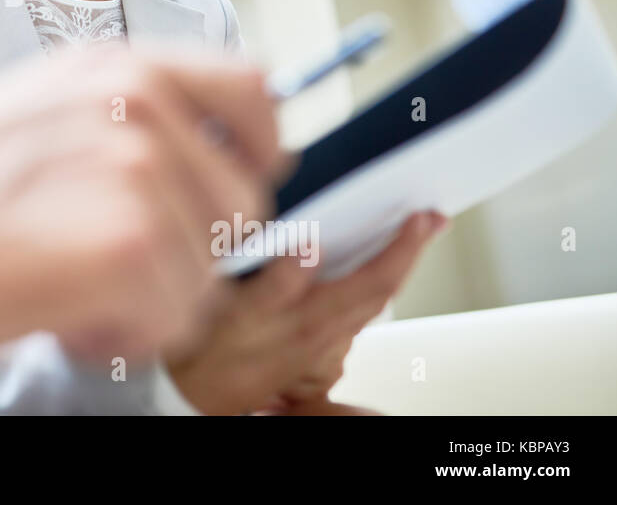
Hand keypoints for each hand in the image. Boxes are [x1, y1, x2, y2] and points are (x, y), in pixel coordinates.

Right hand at [0, 43, 286, 361]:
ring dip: (146, 300)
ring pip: (208, 274)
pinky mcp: (127, 241)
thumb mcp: (45, 110)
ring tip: (65, 282)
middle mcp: (137, 101)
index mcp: (119, 64)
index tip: (243, 184)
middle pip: (243, 203)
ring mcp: (136, 167)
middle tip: (106, 264)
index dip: (262, 148)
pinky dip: (119, 335)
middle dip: (190, 253)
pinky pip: (172, 319)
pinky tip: (60, 311)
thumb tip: (219, 154)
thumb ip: (131, 115)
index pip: (253, 89)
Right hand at [168, 210, 445, 414]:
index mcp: (313, 322)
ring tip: (391, 243)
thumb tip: (309, 248)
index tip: (422, 220)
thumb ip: (275, 283)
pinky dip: (354, 296)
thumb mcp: (232, 314)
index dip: (404, 248)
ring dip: (383, 274)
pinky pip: (344, 324)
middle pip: (382, 294)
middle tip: (426, 223)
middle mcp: (325, 340)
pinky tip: (343, 281)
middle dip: (408, 255)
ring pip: (365, 309)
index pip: (377, 281)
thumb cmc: (206, 354)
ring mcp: (320, 352)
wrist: (190, 396)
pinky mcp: (310, 359)